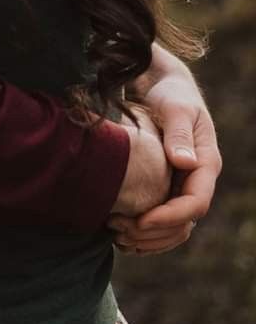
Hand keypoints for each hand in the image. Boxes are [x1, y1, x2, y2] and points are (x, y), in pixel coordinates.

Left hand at [109, 51, 221, 254]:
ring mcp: (183, 185)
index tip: (141, 221)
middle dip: (154, 232)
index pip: (196, 204)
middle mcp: (197, 180)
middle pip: (184, 223)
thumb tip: (186, 163)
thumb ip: (179, 133)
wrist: (163, 86)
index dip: (170, 217)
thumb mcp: (175, 108)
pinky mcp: (167, 187)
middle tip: (119, 230)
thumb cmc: (170, 93)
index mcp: (207, 163)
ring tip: (116, 235)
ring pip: (173, 228)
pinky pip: (161, 220)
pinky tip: (118, 233)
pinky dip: (143, 232)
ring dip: (147, 237)